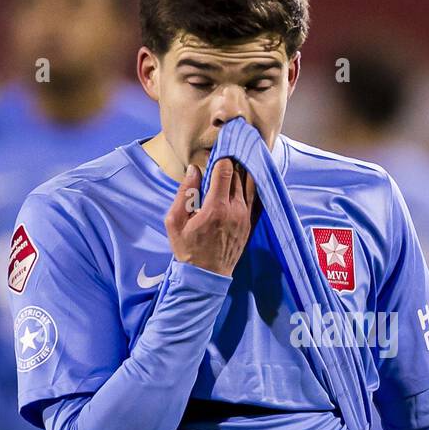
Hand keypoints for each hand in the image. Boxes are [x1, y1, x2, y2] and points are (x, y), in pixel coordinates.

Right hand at [164, 158, 256, 276]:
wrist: (206, 275)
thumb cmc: (188, 249)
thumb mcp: (175, 222)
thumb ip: (184, 193)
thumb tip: (194, 170)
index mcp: (216, 207)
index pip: (225, 171)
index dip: (221, 158)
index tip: (216, 154)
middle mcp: (235, 210)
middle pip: (239, 175)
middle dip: (231, 164)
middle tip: (223, 158)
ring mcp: (245, 217)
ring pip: (249, 184)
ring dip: (242, 173)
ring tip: (234, 165)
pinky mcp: (250, 223)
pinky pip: (253, 198)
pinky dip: (249, 186)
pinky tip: (244, 180)